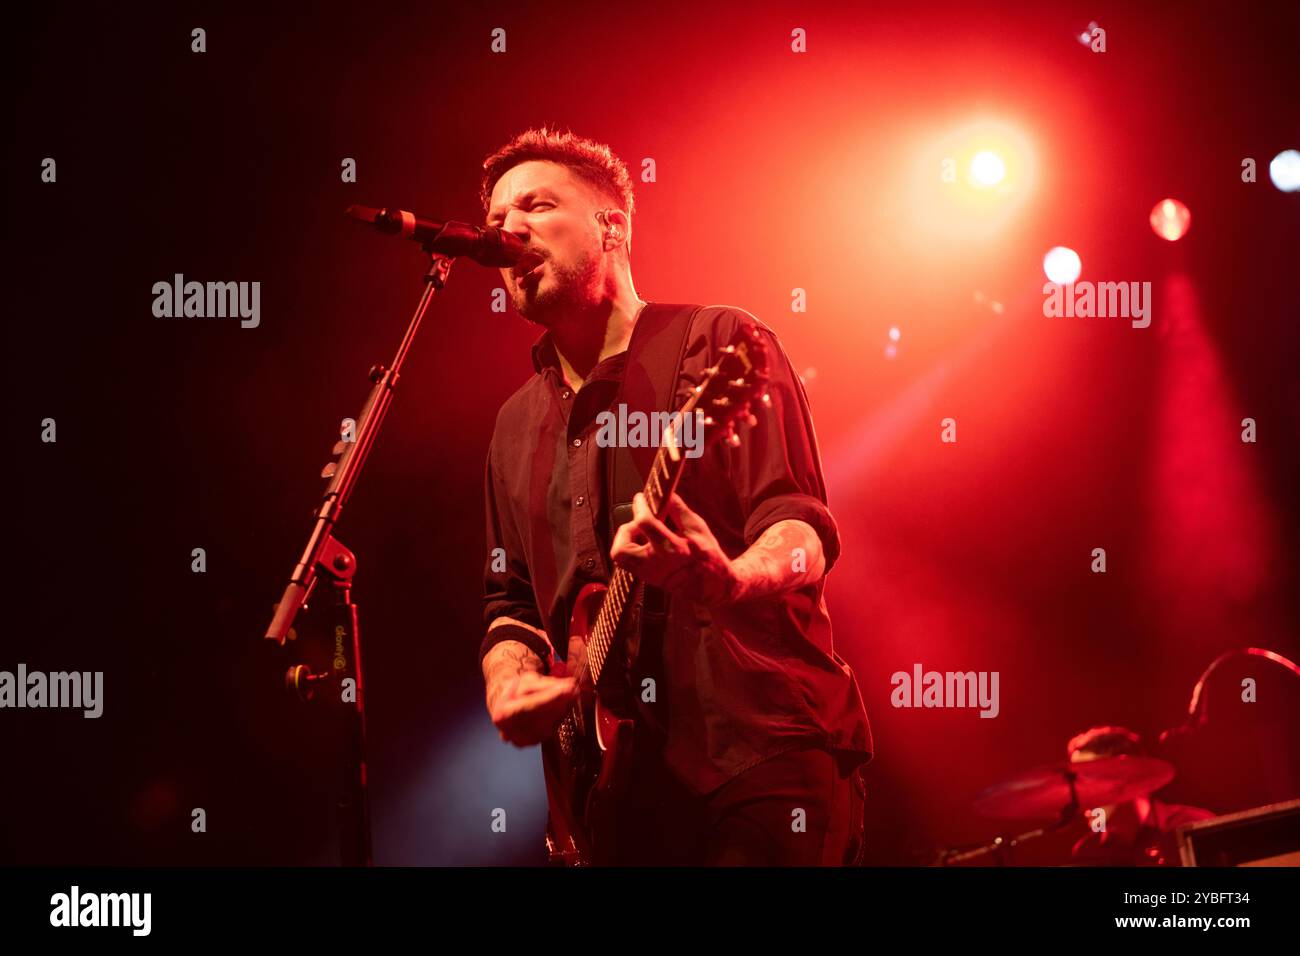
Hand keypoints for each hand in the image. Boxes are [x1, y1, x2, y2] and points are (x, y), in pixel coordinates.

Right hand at [485, 646, 579, 746]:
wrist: (508, 707)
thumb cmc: (518, 691)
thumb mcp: (528, 681)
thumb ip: (547, 683)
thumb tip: (570, 685)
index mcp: (502, 714)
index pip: (529, 706)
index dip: (550, 697)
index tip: (568, 689)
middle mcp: (509, 732)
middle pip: (540, 718)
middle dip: (560, 703)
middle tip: (574, 690)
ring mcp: (521, 741)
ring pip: (548, 726)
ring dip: (562, 710)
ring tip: (570, 695)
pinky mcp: (532, 744)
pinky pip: (550, 731)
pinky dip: (559, 718)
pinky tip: (563, 707)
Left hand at [610, 492, 737, 602]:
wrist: (713, 587)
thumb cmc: (709, 558)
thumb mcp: (698, 529)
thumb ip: (679, 510)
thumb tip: (666, 494)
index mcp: (673, 548)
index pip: (644, 523)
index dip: (640, 506)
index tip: (640, 498)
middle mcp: (656, 564)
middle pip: (620, 550)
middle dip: (624, 531)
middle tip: (637, 523)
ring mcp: (649, 574)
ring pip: (620, 558)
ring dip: (625, 540)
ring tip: (640, 532)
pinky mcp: (647, 578)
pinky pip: (627, 562)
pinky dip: (631, 548)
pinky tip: (645, 542)